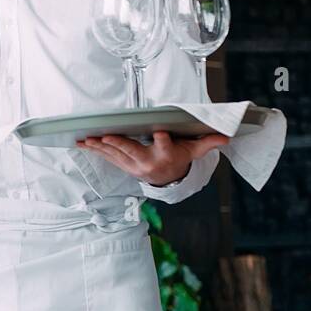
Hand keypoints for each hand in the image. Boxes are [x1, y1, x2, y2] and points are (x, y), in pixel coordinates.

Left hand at [77, 131, 227, 185]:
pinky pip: (107, 157)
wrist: (168, 180)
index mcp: (167, 156)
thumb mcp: (195, 150)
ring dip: (100, 147)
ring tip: (87, 139)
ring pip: (115, 155)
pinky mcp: (123, 165)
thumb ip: (208, 142)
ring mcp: (133, 165)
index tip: (160, 131)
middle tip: (106, 137)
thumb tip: (227, 136)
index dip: (163, 139)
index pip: (165, 146)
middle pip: (133, 151)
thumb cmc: (179, 158)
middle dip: (119, 144)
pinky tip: (82, 144)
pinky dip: (94, 150)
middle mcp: (148, 162)